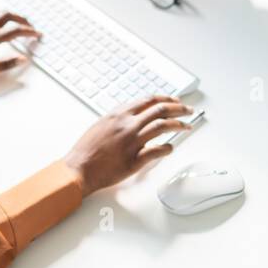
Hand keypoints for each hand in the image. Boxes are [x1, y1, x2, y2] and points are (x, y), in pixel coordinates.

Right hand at [63, 95, 193, 195]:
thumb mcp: (101, 125)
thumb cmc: (86, 150)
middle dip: (179, 108)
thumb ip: (119, 119)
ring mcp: (132, 142)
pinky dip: (167, 148)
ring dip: (178, 125)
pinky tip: (171, 148)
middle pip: (160, 110)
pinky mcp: (134, 160)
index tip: (175, 101)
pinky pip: (157, 151)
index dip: (166, 99)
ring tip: (187, 126)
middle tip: (188, 110)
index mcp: (119, 115)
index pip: (149, 100)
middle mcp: (127, 125)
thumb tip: (134, 116)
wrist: (78, 168)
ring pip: (162, 126)